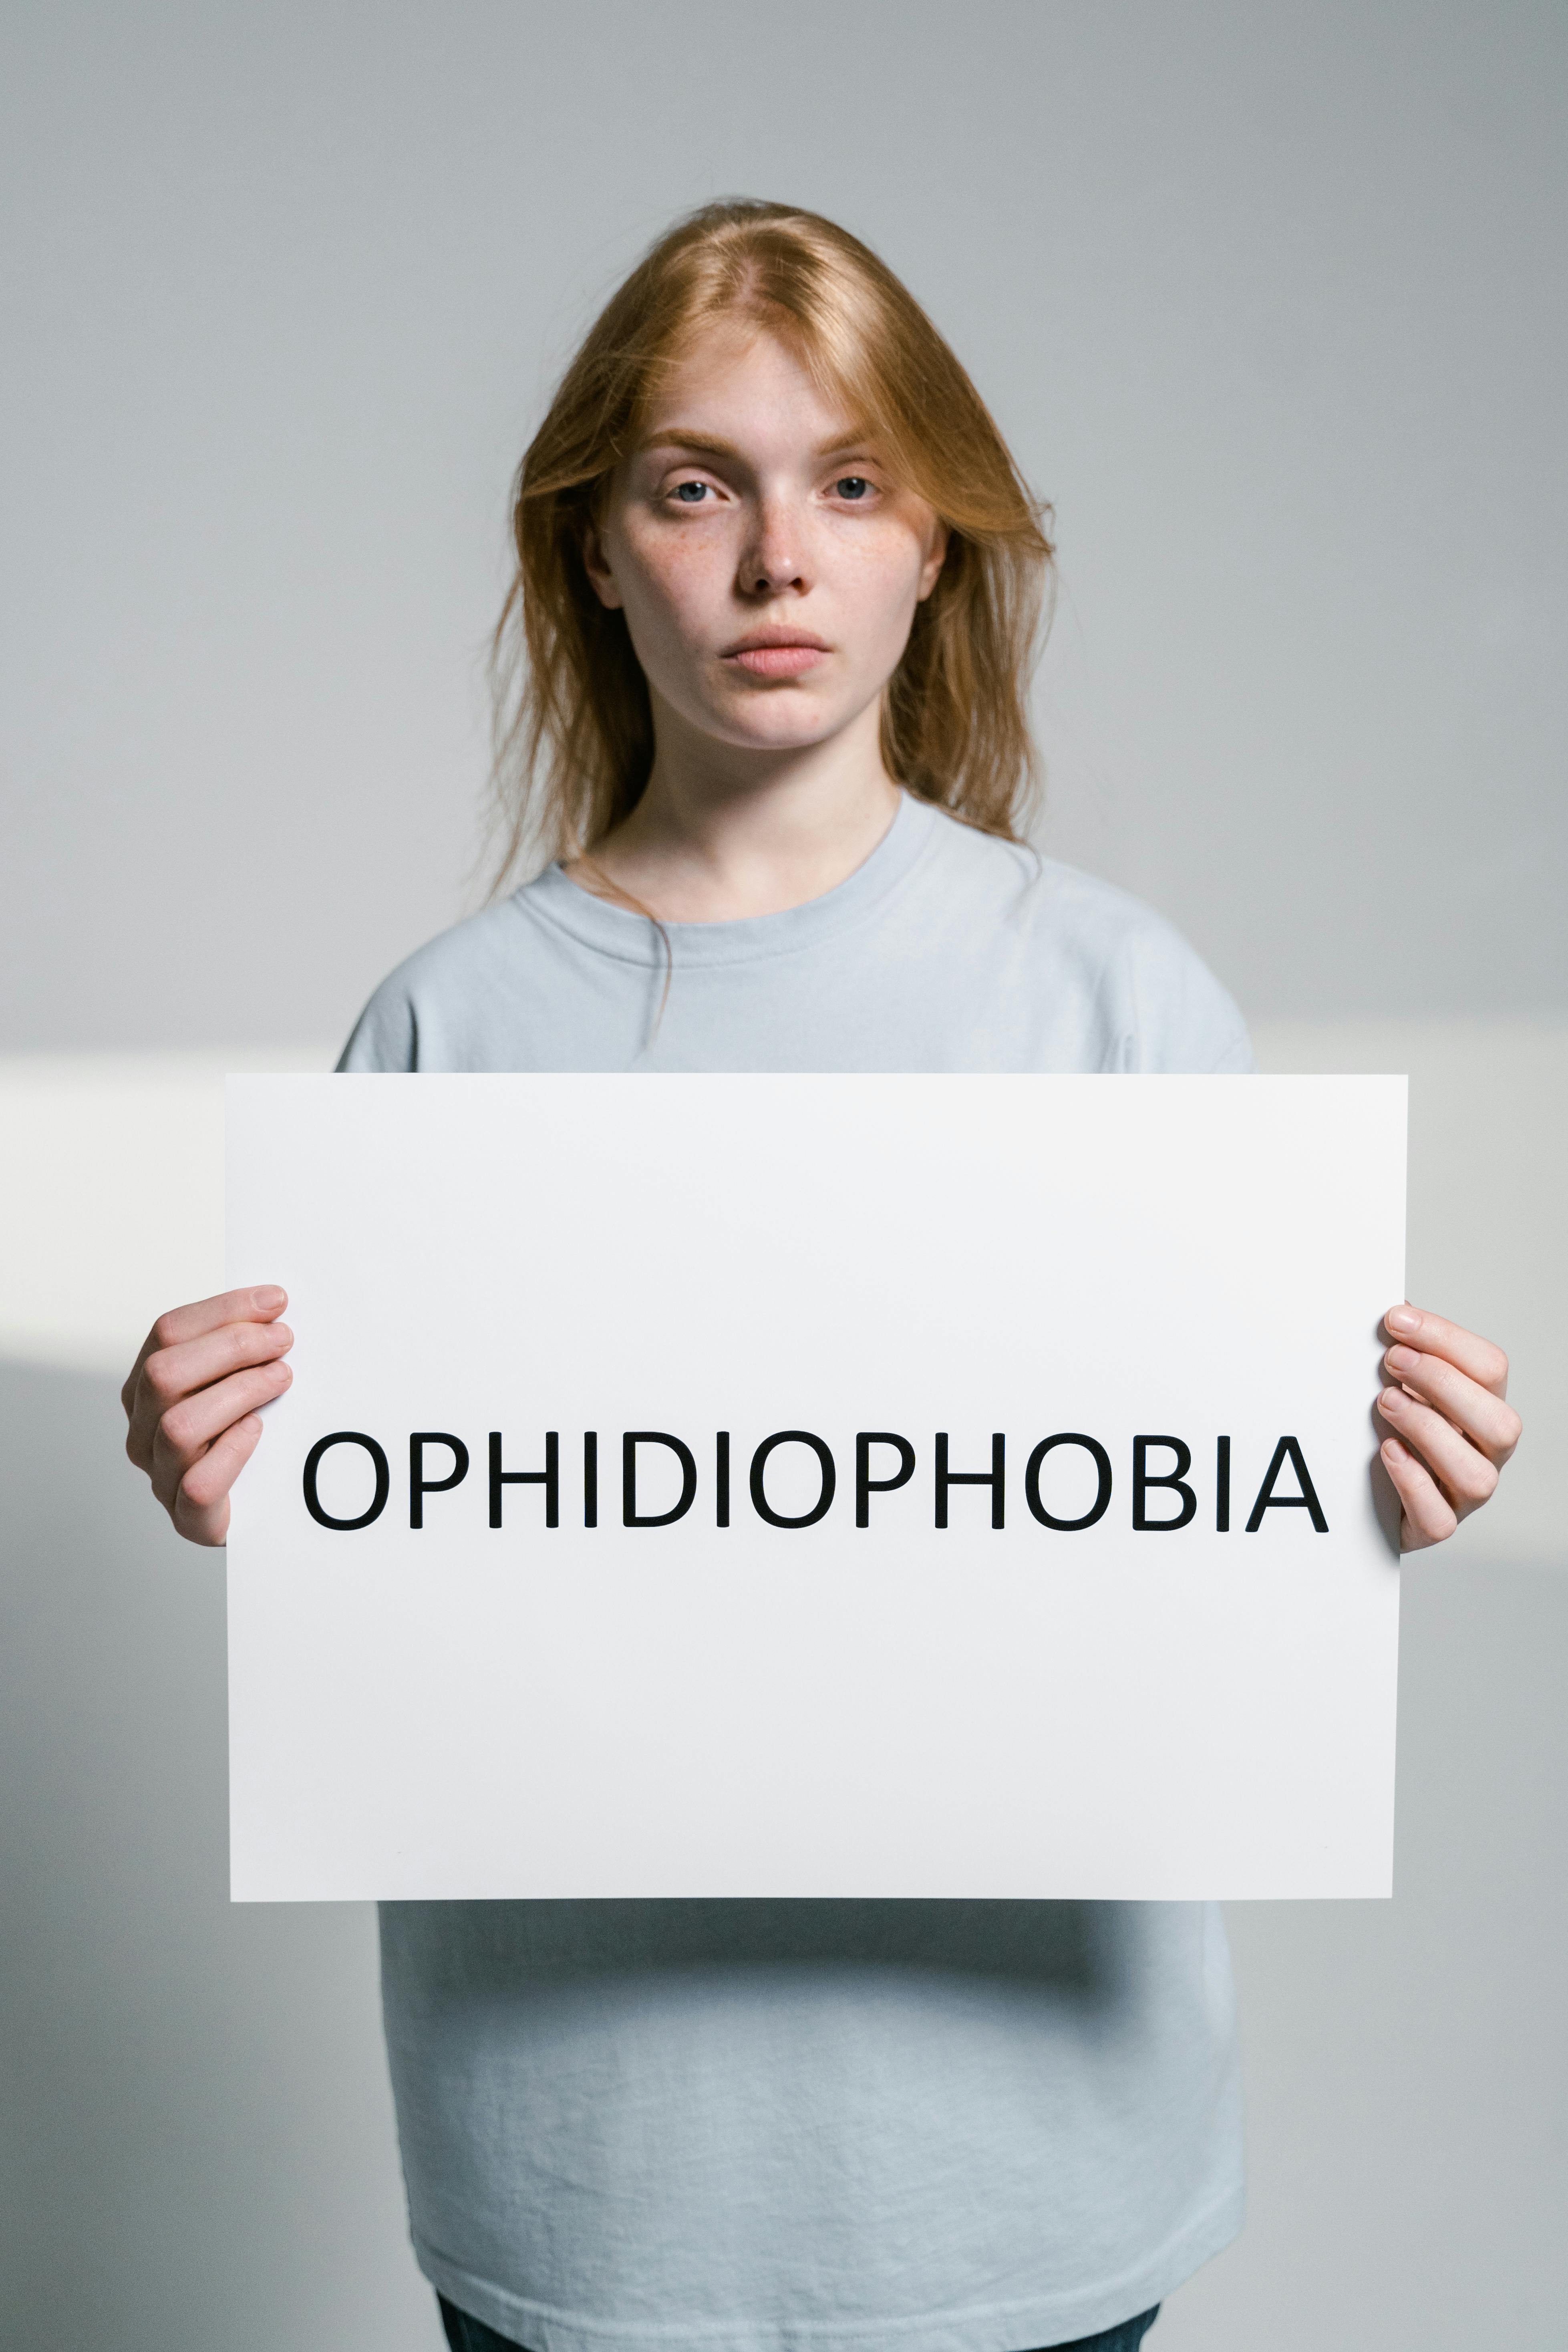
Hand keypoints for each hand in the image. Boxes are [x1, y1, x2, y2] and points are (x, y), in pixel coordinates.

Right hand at [122, 1286, 292, 1545]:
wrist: (253, 1509)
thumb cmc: (243, 1435)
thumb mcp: (235, 1380)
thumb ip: (238, 1346)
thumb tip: (272, 1304)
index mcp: (146, 1387)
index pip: (168, 1332)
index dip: (224, 1309)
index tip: (276, 1301)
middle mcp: (143, 1430)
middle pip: (164, 1373)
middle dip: (232, 1346)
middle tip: (285, 1340)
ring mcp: (162, 1475)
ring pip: (179, 1426)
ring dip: (239, 1391)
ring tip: (282, 1377)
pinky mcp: (189, 1519)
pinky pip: (199, 1484)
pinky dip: (231, 1452)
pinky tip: (257, 1431)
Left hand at [1376, 1304, 1519, 1551]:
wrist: (1364, 1491)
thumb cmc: (1389, 1424)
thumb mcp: (1397, 1380)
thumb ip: (1402, 1348)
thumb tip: (1390, 1306)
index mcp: (1483, 1407)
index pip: (1491, 1367)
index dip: (1446, 1339)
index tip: (1395, 1320)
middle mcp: (1484, 1453)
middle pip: (1501, 1423)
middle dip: (1445, 1384)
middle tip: (1391, 1361)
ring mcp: (1464, 1495)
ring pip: (1478, 1475)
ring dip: (1430, 1431)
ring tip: (1385, 1403)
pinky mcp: (1433, 1526)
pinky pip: (1440, 1519)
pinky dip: (1414, 1483)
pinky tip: (1387, 1451)